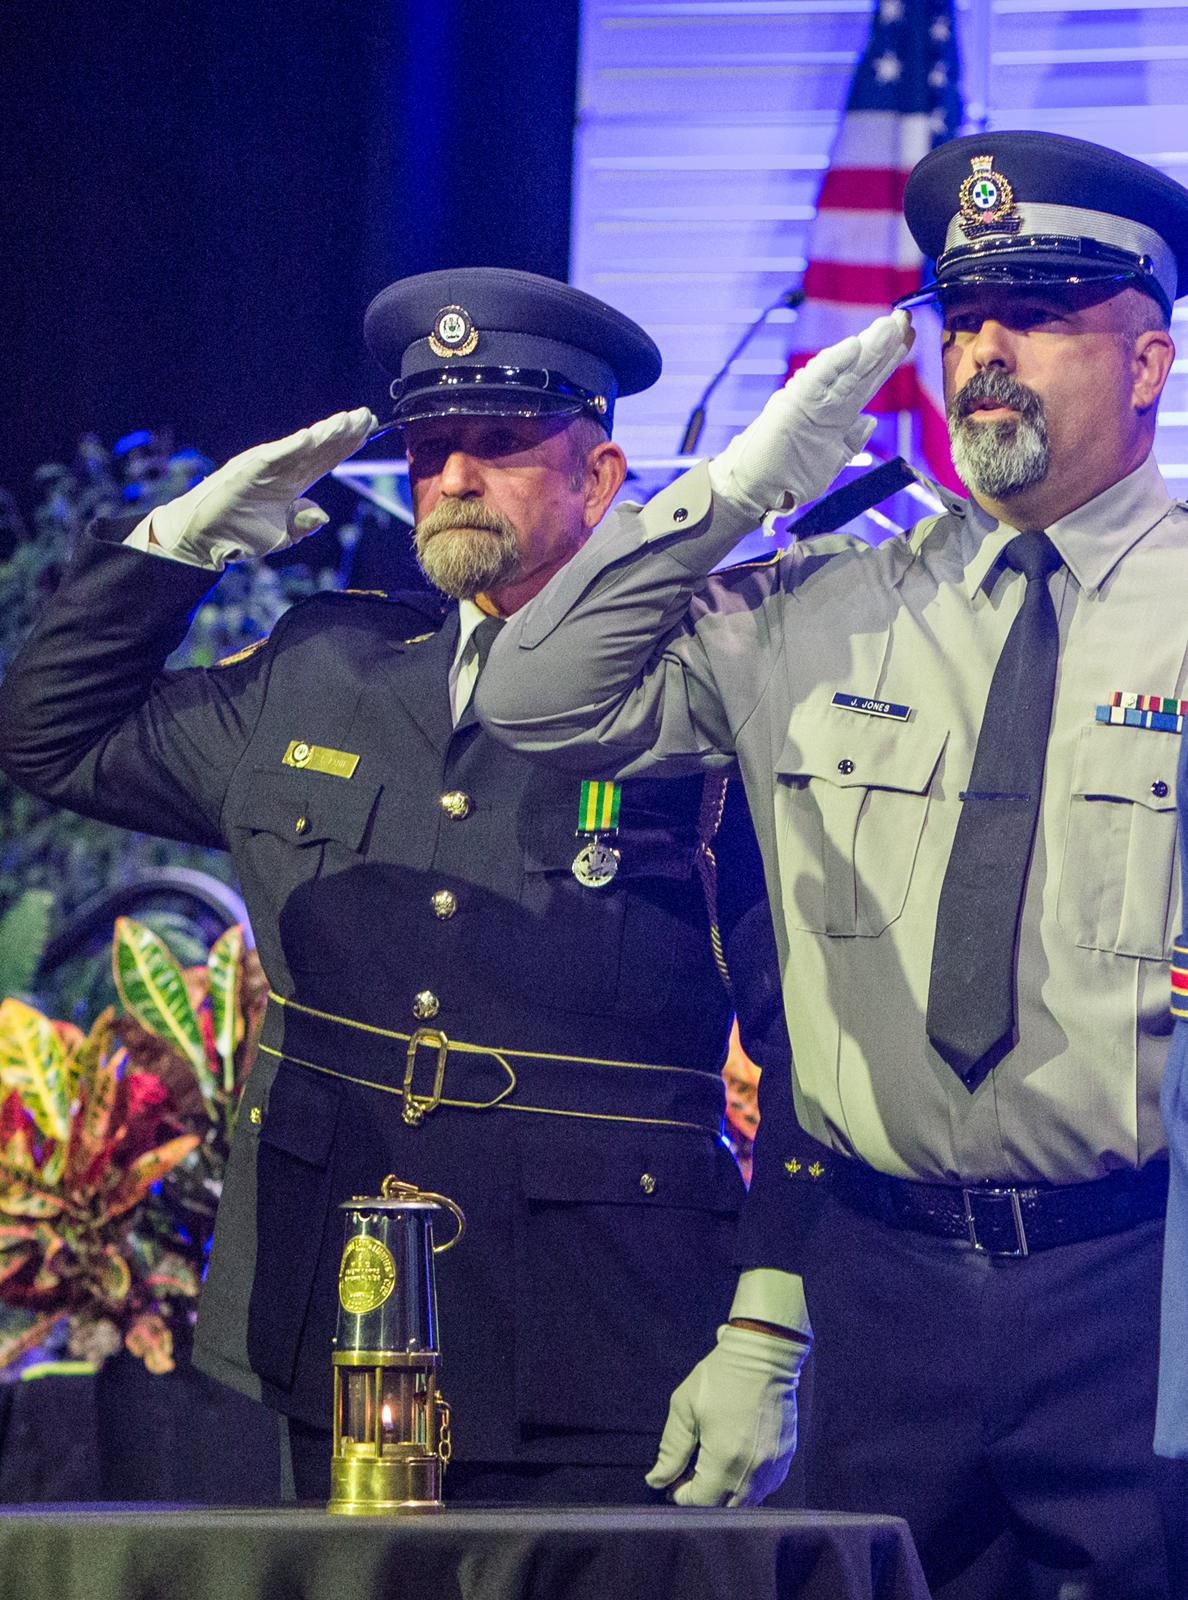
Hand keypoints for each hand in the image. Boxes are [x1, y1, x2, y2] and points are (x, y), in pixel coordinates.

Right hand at [147, 407, 376, 567]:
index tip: (368, 429)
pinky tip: (312, 436)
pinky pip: (274, 457)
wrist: (204, 539)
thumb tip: (322, 515)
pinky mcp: (247, 471)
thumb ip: (302, 523)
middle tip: (366, 415)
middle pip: (319, 448)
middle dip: (344, 432)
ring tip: (347, 420)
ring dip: (324, 434)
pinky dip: (293, 447)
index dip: (347, 445)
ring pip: (301, 448)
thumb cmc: (239, 533)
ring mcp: (265, 468)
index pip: (325, 459)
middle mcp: (281, 470)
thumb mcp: (281, 534)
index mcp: (291, 483)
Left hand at [645, 1322, 807, 1506]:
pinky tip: (737, 1462)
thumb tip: (657, 1480)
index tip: (673, 1480)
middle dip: (703, 1499)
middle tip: (690, 1476)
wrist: (764, 1355)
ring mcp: (773, 1467)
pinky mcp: (786, 1458)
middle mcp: (752, 1472)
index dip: (681, 1495)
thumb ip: (671, 1449)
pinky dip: (748, 1485)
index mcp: (724, 1460)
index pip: (700, 1503)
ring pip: (747, 1502)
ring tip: (712, 1468)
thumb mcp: (685, 1407)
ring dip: (726, 1495)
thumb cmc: (720, 1377)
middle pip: (724, 1509)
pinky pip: (766, 1487)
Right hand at [708, 311, 913, 515]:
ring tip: (890, 325)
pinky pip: (818, 382)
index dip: (888, 359)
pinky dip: (834, 364)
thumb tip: (869, 422)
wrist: (752, 488)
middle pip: (862, 371)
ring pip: (848, 373)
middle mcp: (825, 405)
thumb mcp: (827, 462)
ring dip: (870, 348)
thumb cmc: (783, 474)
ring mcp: (809, 405)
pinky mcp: (792, 408)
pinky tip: (852, 345)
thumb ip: (849, 442)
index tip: (907, 337)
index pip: (867, 381)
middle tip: (904, 317)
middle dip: (885, 344)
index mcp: (834, 415)